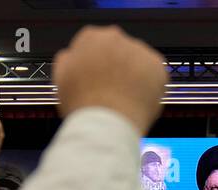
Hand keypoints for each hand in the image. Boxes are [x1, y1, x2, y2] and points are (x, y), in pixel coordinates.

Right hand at [52, 25, 166, 132]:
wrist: (107, 125)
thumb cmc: (84, 106)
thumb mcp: (61, 78)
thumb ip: (68, 60)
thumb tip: (73, 55)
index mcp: (90, 38)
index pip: (95, 44)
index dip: (96, 64)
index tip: (96, 79)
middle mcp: (115, 37)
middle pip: (118, 51)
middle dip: (117, 68)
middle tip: (112, 91)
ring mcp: (138, 50)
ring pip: (138, 61)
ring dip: (134, 75)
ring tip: (125, 100)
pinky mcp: (156, 65)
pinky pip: (155, 74)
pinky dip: (150, 86)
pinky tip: (137, 100)